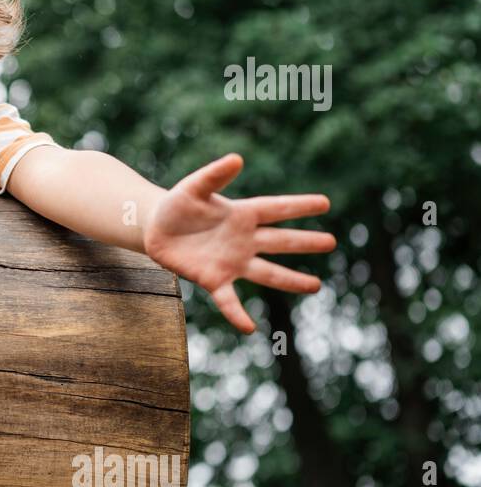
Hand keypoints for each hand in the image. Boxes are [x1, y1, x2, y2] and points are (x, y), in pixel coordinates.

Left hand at [142, 153, 334, 333]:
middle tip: (331, 242)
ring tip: (316, 286)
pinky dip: (238, 314)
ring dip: (290, 280)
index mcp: (241, 214)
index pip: (275, 209)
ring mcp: (232, 261)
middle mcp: (243, 240)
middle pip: (279, 241)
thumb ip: (214, 176)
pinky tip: (249, 328)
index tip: (325, 202)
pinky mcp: (214, 279)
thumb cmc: (177, 205)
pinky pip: (229, 300)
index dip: (298, 205)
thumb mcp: (193, 187)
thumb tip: (236, 159)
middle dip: (304, 242)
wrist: (156, 229)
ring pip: (267, 273)